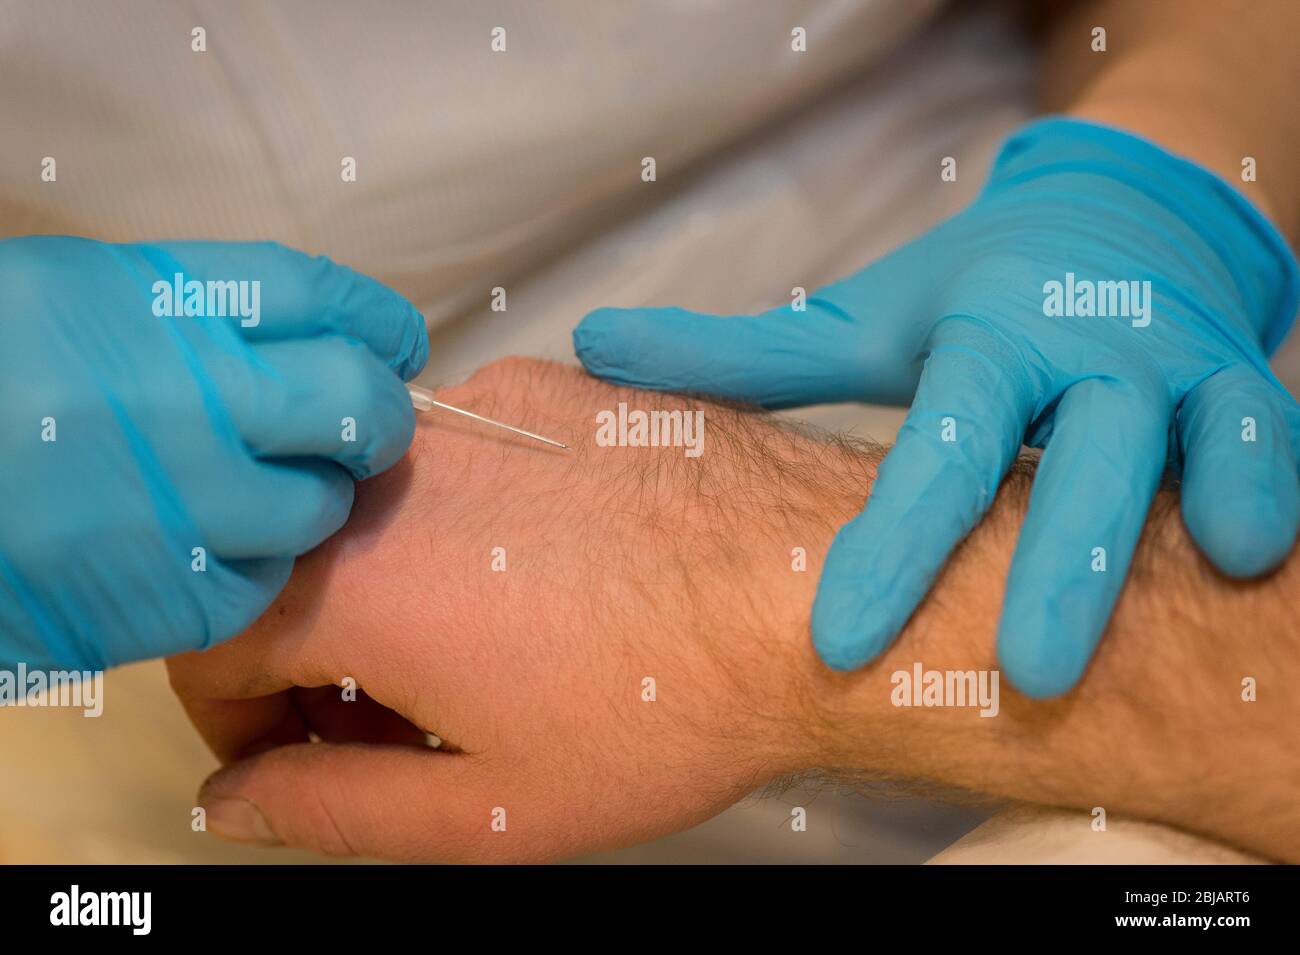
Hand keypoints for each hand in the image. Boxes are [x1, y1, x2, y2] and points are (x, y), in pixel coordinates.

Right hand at [0, 237, 427, 668]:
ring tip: (251, 492)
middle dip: (374, 416)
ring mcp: (186, 511)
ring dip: (307, 500)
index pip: (325, 303)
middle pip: (357, 405)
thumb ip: (203, 312)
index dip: (376, 325)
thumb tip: (326, 335)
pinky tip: (197, 549)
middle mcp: (190, 403)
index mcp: (158, 308)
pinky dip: (246, 569)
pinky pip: (257, 586)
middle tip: (359, 425)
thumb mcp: (80, 298)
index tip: (393, 345)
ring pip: (317, 511)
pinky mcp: (169, 603)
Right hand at [167, 360, 813, 861]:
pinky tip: (535, 579)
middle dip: (318, 661)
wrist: (814, 588)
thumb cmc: (679, 698)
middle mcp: (398, 472)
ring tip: (481, 655)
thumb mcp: (490, 805)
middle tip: (397, 724)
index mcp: (360, 578)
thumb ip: (334, 811)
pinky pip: (448, 461)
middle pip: (291, 571)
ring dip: (388, 588)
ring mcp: (471, 412)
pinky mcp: (534, 386)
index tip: (288, 750)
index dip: (236, 717)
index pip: (215, 639)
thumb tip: (244, 800)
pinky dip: (454, 524)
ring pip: (367, 512)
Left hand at [573, 117, 1299, 695]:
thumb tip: (593, 347)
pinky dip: (1265, 489)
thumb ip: (739, 357)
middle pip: (1078, 453)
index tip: (837, 637)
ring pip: (1198, 439)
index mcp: (980, 335)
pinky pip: (1270, 439)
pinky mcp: (1244, 378)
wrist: (1107, 222)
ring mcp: (1176, 360)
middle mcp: (1083, 344)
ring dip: (1186, 519)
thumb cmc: (966, 300)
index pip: (935, 447)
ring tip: (1190, 587)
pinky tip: (1246, 554)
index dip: (891, 543)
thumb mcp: (860, 326)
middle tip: (1022, 676)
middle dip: (1057, 562)